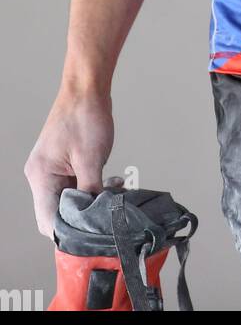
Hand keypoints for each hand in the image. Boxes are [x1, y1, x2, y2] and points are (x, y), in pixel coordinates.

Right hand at [24, 87, 115, 236]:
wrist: (87, 88)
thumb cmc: (86, 116)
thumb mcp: (91, 159)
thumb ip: (91, 192)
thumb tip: (96, 217)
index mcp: (41, 177)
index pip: (48, 220)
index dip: (69, 232)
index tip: (92, 236)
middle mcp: (41, 175)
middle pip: (58, 212)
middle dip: (83, 216)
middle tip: (108, 215)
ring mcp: (51, 169)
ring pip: (69, 199)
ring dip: (91, 201)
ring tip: (115, 195)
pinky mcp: (62, 163)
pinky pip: (75, 185)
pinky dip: (92, 188)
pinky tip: (113, 183)